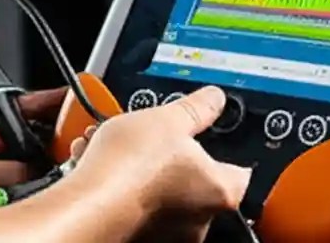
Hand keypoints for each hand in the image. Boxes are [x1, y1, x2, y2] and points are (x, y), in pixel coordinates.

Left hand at [0, 87, 66, 209]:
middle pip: (29, 129)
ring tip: (61, 165)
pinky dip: (27, 177)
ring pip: (23, 152)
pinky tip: (36, 185)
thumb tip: (32, 171)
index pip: (23, 103)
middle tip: (78, 144)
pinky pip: (13, 173)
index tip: (82, 104)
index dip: (55, 103)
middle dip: (53, 136)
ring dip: (40, 158)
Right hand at [70, 86, 252, 241]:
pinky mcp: (140, 236)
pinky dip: (119, 185)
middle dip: (166, 153)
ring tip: (111, 146)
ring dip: (136, 166)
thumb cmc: (131, 169)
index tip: (203, 134)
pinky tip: (98, 165)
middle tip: (146, 136)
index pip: (240, 167)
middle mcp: (201, 219)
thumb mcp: (168, 119)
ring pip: (158, 189)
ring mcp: (170, 233)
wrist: (89, 203)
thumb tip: (214, 99)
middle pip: (192, 177)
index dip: (221, 146)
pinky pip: (135, 204)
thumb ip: (197, 108)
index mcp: (222, 190)